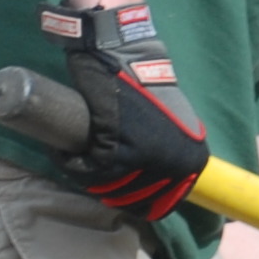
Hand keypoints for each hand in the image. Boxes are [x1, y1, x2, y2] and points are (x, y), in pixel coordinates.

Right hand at [40, 1, 208, 219]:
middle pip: (132, 198)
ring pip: (108, 188)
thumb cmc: (145, 86)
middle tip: (89, 171)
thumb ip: (170, 150)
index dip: (133, 202)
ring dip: (88, 178)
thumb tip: (155, 183)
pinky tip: (65, 151)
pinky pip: (89, 171)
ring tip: (77, 159)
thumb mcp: (174, 124)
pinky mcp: (120, 148)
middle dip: (107, 191)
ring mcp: (150, 159)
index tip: (113, 193)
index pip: (160, 203)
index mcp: (192, 162)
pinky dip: (72, 165)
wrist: (126, 55)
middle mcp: (177, 165)